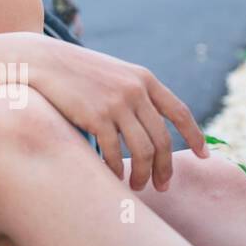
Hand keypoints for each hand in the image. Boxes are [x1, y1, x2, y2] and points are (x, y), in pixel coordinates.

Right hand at [23, 33, 208, 190]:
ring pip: (143, 151)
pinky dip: (116, 169)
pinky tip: (113, 177)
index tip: (204, 155)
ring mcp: (116, 103)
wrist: (41, 60)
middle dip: (165, 168)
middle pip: (162, 140)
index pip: (180, 112)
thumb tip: (152, 126)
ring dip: (143, 174)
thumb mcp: (112, 73)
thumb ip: (134, 92)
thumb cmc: (74, 71)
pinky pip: (115, 153)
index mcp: (144, 78)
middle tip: (162, 186)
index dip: (195, 136)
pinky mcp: (96, 116)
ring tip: (138, 186)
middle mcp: (135, 90)